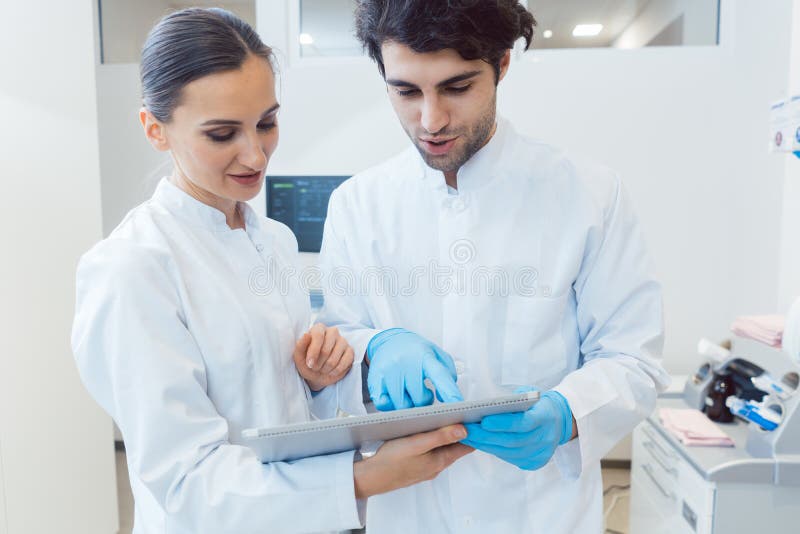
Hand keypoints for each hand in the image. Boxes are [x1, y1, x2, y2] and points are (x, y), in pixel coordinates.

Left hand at [293, 323, 354, 390]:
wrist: (317, 374)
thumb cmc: (307, 362)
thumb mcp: (299, 356)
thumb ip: (300, 345)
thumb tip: (306, 335)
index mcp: (319, 328)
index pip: (318, 335)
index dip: (313, 351)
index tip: (309, 364)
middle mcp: (332, 331)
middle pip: (326, 350)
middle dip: (318, 363)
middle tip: (314, 367)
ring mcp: (343, 341)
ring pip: (334, 359)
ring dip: (326, 369)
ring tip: (322, 369)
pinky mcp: (350, 351)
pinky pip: (344, 363)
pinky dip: (335, 371)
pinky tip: (331, 371)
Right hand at [353, 424, 472, 498]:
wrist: (371, 478)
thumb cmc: (391, 461)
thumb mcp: (418, 444)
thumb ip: (441, 437)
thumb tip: (464, 430)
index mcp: (440, 460)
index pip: (466, 446)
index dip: (474, 433)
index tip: (477, 418)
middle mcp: (436, 466)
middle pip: (456, 448)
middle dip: (462, 433)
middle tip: (465, 414)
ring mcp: (426, 467)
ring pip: (443, 450)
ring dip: (447, 436)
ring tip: (448, 420)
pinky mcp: (416, 466)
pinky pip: (431, 452)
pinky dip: (435, 442)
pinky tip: (427, 434)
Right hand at [366, 328, 462, 410]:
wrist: (389, 341)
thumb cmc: (416, 352)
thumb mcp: (436, 354)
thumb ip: (448, 374)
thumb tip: (449, 399)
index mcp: (424, 355)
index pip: (439, 375)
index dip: (449, 392)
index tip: (458, 405)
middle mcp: (405, 362)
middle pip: (420, 399)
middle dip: (425, 401)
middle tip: (423, 392)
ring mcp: (388, 371)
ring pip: (403, 405)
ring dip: (409, 404)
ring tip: (409, 392)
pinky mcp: (375, 380)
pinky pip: (384, 405)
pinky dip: (391, 405)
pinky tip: (395, 395)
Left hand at [462, 389, 573, 470]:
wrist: (559, 420)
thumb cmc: (537, 404)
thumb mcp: (528, 395)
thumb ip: (512, 401)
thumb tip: (485, 408)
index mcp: (546, 417)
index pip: (523, 423)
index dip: (503, 423)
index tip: (483, 420)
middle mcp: (545, 438)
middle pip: (512, 441)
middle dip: (486, 436)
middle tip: (465, 430)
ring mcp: (540, 453)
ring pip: (508, 452)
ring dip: (485, 445)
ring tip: (467, 437)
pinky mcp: (534, 462)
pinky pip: (510, 458)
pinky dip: (493, 450)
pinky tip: (479, 443)